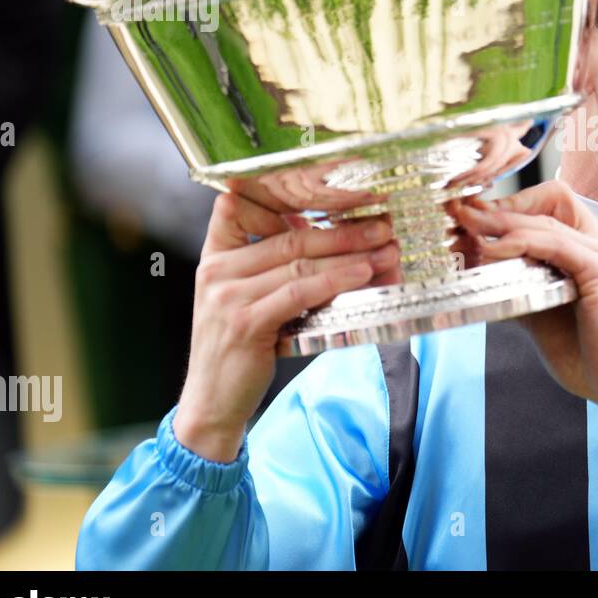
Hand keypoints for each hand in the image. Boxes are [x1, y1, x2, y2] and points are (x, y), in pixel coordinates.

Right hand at [173, 188, 400, 461]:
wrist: (212, 403)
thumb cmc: (239, 350)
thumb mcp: (249, 299)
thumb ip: (274, 267)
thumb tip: (330, 237)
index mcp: (216, 256)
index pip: (247, 208)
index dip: (292, 197)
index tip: (339, 194)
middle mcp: (217, 270)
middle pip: (291, 239)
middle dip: (342, 231)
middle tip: (381, 226)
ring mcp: (228, 296)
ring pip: (299, 264)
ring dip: (349, 255)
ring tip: (384, 251)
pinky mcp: (245, 323)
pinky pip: (299, 292)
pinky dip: (334, 281)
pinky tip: (362, 274)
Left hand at [456, 181, 597, 455]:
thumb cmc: (590, 358)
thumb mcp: (543, 314)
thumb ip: (520, 289)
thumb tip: (482, 276)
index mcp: (591, 251)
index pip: (554, 205)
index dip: (514, 205)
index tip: (476, 218)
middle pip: (549, 202)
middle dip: (501, 206)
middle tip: (461, 214)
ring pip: (547, 222)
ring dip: (502, 222)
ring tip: (468, 227)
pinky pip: (556, 245)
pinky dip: (522, 243)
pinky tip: (496, 250)